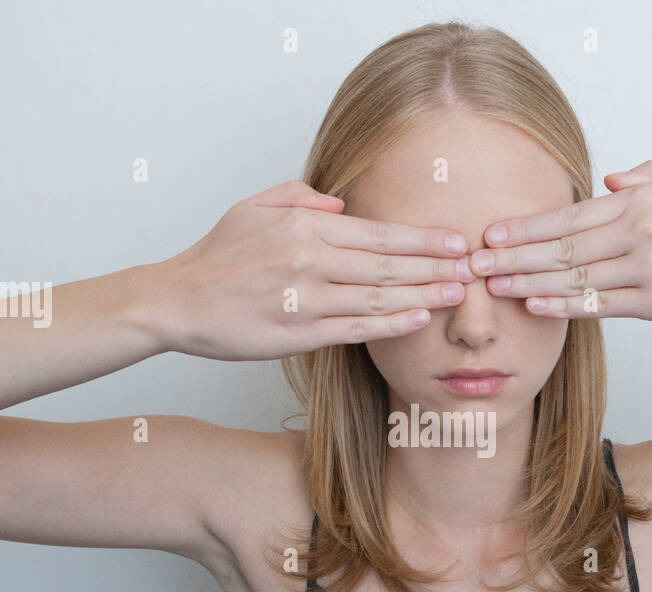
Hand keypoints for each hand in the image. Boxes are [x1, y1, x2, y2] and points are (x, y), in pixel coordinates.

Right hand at [149, 180, 475, 359]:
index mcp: (305, 225)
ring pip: (380, 298)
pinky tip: (420, 319)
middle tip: (474, 269)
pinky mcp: (299, 334)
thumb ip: (300, 198)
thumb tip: (343, 205)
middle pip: (390, 265)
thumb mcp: (253, 208)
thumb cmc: (216, 257)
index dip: (423, 239)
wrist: (177, 301)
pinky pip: (357, 329)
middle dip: (437, 266)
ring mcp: (307, 299)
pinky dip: (392, 325)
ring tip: (460, 295)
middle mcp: (311, 259)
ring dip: (426, 295)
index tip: (456, 241)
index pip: (380, 233)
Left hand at [470, 159, 651, 322]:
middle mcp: (637, 230)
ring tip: (492, 288)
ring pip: (573, 276)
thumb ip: (647, 176)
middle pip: (561, 245)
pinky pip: (599, 304)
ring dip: (527, 282)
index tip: (490, 232)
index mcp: (639, 201)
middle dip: (511, 255)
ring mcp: (645, 267)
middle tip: (474, 263)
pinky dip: (564, 305)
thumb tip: (606, 178)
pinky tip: (536, 307)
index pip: (568, 215)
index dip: (525, 227)